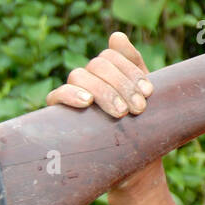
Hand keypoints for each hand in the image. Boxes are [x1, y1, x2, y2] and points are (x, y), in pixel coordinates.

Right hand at [47, 32, 165, 203]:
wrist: (136, 169)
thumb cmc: (143, 130)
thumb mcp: (147, 98)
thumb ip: (135, 66)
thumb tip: (116, 35)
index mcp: (110, 74)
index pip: (112, 55)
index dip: (130, 69)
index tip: (149, 91)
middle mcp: (89, 81)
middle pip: (98, 64)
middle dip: (121, 84)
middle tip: (139, 108)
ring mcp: (73, 96)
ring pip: (79, 76)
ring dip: (103, 91)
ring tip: (121, 112)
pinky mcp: (60, 115)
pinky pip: (55, 96)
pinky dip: (70, 96)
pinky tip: (86, 103)